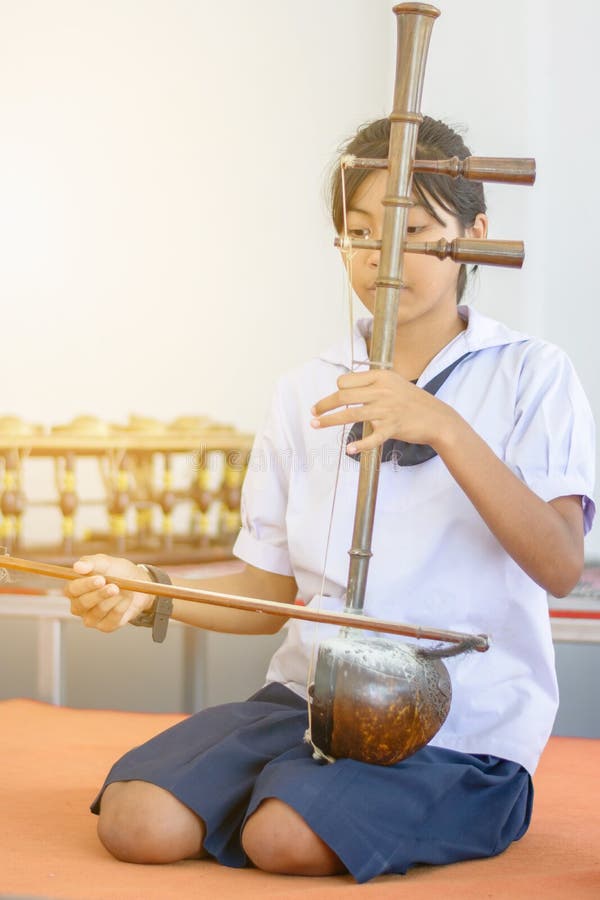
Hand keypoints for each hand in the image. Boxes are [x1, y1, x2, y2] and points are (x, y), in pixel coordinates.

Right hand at [66, 554, 153, 632]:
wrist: (138, 583)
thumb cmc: (117, 571)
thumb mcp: (106, 562)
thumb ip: (91, 563)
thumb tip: (77, 566)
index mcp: (74, 588)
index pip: (72, 589)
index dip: (85, 585)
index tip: (101, 579)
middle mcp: (79, 605)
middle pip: (82, 604)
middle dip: (100, 595)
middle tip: (115, 587)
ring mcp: (91, 618)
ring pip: (97, 612)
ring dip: (114, 599)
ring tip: (123, 589)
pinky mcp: (105, 626)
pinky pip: (111, 620)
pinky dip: (122, 608)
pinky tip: (126, 599)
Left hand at [310, 369, 458, 454]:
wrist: (437, 418)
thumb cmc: (412, 401)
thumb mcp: (394, 383)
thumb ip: (372, 383)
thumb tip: (346, 387)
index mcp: (381, 377)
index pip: (346, 380)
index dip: (336, 390)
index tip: (333, 399)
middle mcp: (382, 391)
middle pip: (343, 396)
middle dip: (324, 405)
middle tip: (313, 412)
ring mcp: (386, 410)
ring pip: (350, 415)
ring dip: (328, 421)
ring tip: (315, 424)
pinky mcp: (392, 428)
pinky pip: (371, 438)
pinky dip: (360, 445)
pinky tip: (349, 450)